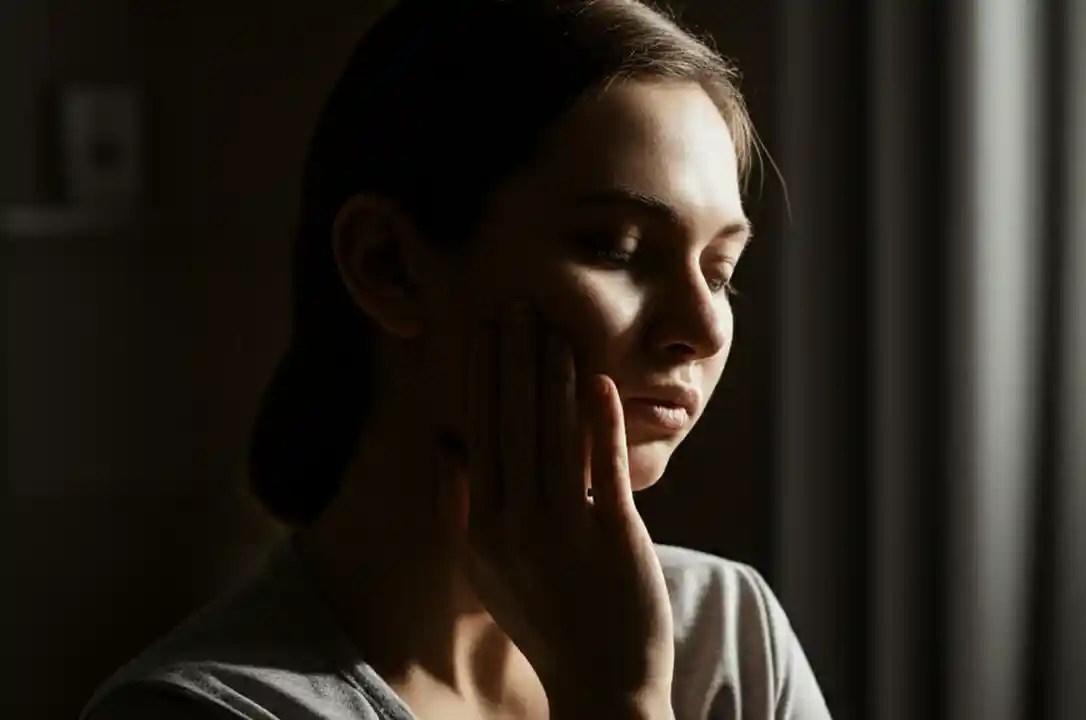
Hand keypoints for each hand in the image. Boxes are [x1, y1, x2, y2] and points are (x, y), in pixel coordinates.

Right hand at [440, 300, 674, 714]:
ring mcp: (562, 531)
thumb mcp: (487, 567)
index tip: (484, 327)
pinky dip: (602, 421)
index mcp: (480, 528)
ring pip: (554, 435)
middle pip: (511, 422)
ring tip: (555, 324)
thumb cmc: (545, 618)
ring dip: (554, 373)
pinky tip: (600, 379)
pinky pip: (604, 467)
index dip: (483, 376)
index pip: (479, 433)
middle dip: (514, 357)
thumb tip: (446, 441)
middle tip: (519, 302)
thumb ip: (462, 505)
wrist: (602, 682)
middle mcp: (513, 525)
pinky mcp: (614, 537)